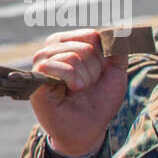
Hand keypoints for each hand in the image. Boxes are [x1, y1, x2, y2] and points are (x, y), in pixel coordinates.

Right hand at [29, 29, 127, 157]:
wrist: (90, 129)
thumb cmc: (100, 101)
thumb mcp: (115, 73)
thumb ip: (118, 49)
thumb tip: (122, 27)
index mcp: (71, 44)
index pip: (92, 34)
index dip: (103, 55)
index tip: (101, 73)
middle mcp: (54, 49)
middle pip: (86, 45)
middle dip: (96, 69)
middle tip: (88, 85)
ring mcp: (42, 62)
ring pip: (74, 55)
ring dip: (86, 77)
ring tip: (80, 89)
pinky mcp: (35, 77)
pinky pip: (55, 65)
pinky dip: (72, 78)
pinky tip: (73, 90)